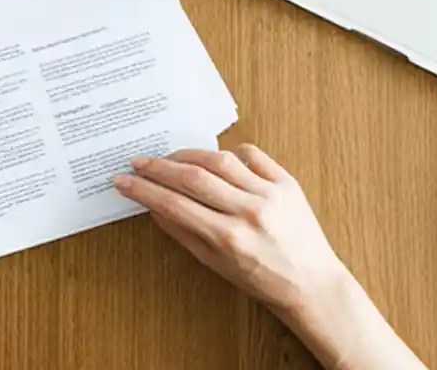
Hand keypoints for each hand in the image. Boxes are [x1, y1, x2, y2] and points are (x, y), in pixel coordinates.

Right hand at [115, 145, 427, 369]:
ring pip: (220, 160)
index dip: (144, 191)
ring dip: (189, 154)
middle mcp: (248, 211)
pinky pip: (252, 155)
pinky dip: (229, 153)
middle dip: (159, 167)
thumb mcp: (216, 266)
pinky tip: (214, 158)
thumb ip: (184, 234)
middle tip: (139, 162)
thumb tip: (155, 209)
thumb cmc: (263, 281)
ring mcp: (270, 193)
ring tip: (171, 157)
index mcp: (228, 238)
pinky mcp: (286, 182)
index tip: (125, 182)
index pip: (174, 204)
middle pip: (192, 177)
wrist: (311, 282)